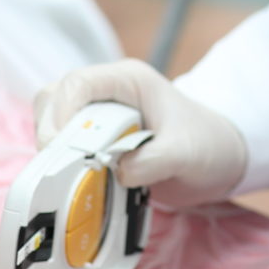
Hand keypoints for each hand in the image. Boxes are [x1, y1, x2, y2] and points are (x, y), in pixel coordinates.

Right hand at [34, 59, 248, 207]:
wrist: (220, 158)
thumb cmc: (208, 144)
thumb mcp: (188, 153)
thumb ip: (155, 161)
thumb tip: (118, 172)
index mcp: (128, 81)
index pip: (78, 84)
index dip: (61, 112)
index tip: (56, 146)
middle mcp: (107, 94)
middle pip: (55, 100)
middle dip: (48, 132)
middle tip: (53, 169)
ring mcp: (98, 117)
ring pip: (54, 124)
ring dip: (52, 151)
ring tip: (60, 180)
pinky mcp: (95, 142)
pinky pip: (66, 148)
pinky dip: (61, 166)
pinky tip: (69, 187)